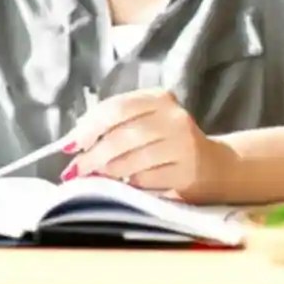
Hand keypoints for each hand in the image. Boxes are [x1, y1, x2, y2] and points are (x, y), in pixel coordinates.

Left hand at [62, 88, 232, 201]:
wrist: (213, 165)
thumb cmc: (167, 142)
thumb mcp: (146, 122)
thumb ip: (115, 124)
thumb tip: (74, 140)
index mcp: (159, 98)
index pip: (117, 108)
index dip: (89, 126)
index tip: (70, 144)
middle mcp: (173, 117)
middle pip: (123, 135)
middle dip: (93, 154)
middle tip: (75, 169)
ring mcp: (183, 144)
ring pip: (133, 159)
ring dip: (107, 171)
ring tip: (95, 178)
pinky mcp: (187, 171)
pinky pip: (147, 179)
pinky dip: (129, 184)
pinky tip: (124, 185)